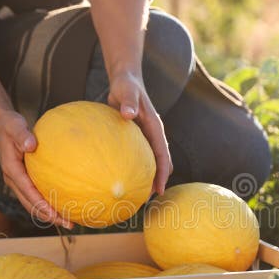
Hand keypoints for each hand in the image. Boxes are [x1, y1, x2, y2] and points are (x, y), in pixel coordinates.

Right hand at [0, 110, 73, 228]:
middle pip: (31, 205)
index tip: (55, 215)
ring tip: (69, 221)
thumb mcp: (15, 126)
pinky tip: (65, 204)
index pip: (28, 193)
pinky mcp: (24, 179)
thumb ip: (22, 135)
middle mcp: (13, 180)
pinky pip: (36, 195)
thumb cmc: (10, 125)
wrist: (2, 125)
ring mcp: (18, 181)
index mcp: (11, 171)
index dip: (41, 206)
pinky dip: (49, 203)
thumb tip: (31, 145)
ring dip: (49, 214)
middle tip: (68, 224)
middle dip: (49, 217)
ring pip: (33, 204)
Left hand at [107, 71, 172, 193]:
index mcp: (155, 128)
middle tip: (144, 200)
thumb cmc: (126, 85)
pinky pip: (135, 156)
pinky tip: (116, 175)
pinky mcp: (134, 137)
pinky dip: (131, 166)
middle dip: (155, 181)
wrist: (124, 79)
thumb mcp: (127, 91)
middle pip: (159, 163)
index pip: (162, 156)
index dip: (161, 174)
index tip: (157, 191)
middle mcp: (152, 135)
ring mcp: (144, 137)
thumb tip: (128, 115)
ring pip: (148, 161)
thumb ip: (128, 102)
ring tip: (132, 194)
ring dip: (144, 176)